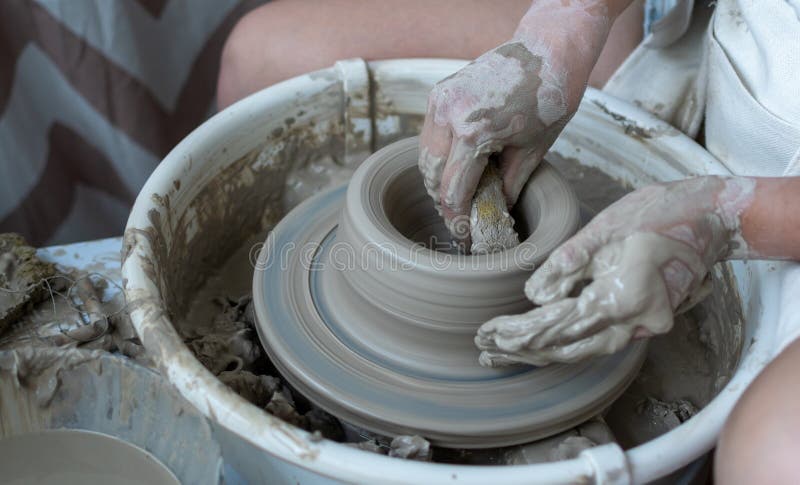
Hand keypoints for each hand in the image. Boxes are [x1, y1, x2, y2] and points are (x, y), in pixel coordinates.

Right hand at [418, 40, 572, 240]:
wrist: (548, 50)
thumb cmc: (549, 97)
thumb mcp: (533, 150)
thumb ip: (509, 185)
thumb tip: (496, 211)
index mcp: (473, 132)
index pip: (452, 190)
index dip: (456, 218)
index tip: (462, 234)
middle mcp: (449, 115)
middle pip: (431, 175)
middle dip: (443, 200)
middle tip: (460, 217)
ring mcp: (440, 100)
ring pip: (425, 155)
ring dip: (437, 178)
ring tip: (458, 194)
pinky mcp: (440, 92)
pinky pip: (430, 134)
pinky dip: (439, 154)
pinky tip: (457, 165)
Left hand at [475, 176, 755, 365]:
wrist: (708, 217)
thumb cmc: (656, 215)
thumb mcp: (601, 231)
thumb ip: (565, 265)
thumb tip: (533, 297)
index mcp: (625, 296)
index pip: (561, 324)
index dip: (523, 331)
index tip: (491, 333)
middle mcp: (637, 322)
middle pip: (570, 348)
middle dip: (525, 350)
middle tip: (486, 348)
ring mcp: (643, 327)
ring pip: (583, 351)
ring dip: (542, 353)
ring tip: (503, 353)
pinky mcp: (642, 322)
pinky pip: (597, 342)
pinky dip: (566, 344)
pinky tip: (539, 346)